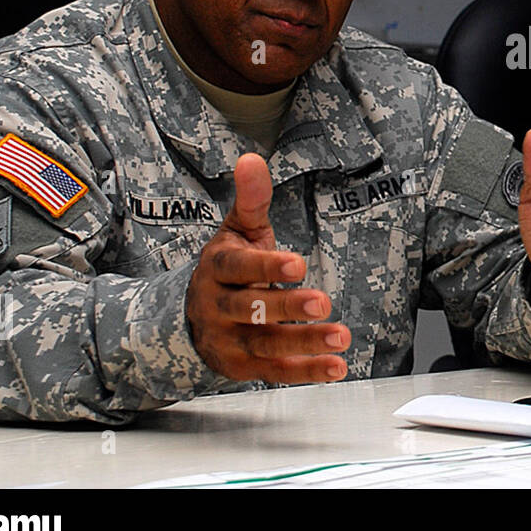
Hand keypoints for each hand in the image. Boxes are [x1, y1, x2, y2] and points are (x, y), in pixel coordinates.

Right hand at [185, 153, 350, 381]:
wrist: (190, 317)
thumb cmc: (227, 267)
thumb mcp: (236, 231)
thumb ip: (250, 200)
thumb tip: (251, 160)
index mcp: (217, 267)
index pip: (237, 266)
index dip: (265, 266)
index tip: (297, 265)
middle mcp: (218, 305)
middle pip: (250, 308)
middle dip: (286, 306)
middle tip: (322, 302)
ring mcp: (228, 339)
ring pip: (265, 343)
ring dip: (304, 342)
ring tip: (340, 337)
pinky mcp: (242, 366)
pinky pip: (275, 370)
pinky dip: (306, 371)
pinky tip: (336, 367)